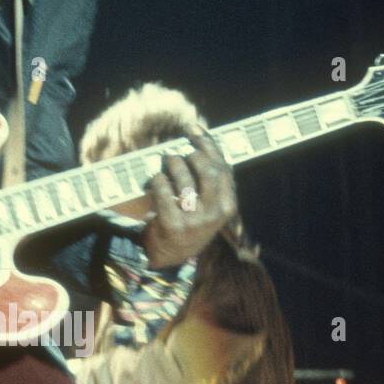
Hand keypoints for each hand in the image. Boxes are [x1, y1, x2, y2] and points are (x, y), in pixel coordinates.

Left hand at [143, 124, 236, 268]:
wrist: (170, 254)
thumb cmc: (190, 219)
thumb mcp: (209, 204)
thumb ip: (211, 178)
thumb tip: (199, 135)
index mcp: (227, 207)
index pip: (223, 168)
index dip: (208, 145)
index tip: (194, 130)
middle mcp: (213, 214)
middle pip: (207, 171)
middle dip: (192, 154)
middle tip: (179, 153)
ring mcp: (193, 221)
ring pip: (183, 179)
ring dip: (172, 163)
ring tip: (167, 161)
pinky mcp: (172, 225)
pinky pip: (163, 191)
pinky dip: (158, 180)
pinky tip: (156, 179)